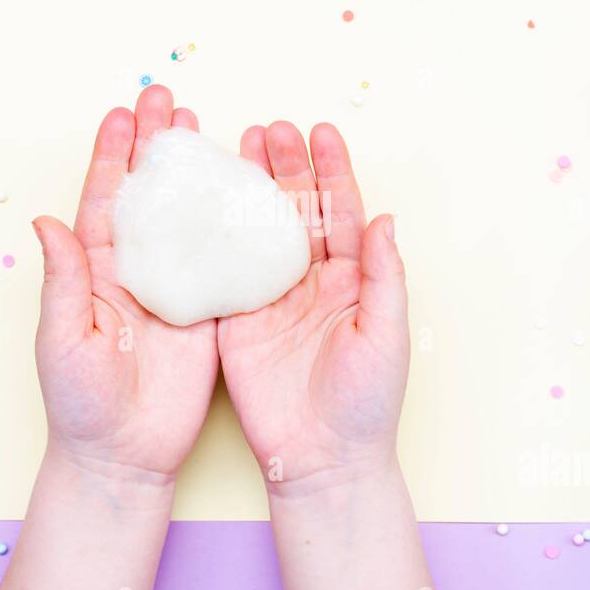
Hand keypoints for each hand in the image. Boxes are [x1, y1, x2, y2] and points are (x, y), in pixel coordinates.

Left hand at [32, 85, 217, 481]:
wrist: (124, 456)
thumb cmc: (80, 403)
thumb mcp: (63, 339)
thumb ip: (63, 280)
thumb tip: (46, 221)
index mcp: (96, 271)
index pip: (105, 199)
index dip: (114, 155)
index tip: (124, 113)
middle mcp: (136, 270)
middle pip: (148, 195)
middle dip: (155, 147)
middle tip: (168, 100)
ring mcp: (174, 288)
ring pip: (186, 218)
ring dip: (194, 174)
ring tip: (202, 129)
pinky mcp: (208, 313)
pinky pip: (222, 260)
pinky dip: (232, 224)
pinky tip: (244, 190)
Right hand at [217, 121, 408, 493]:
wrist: (321, 461)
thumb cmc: (366, 405)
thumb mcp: (385, 335)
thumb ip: (384, 276)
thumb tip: (384, 218)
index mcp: (353, 281)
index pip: (343, 212)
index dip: (332, 171)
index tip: (321, 131)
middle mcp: (312, 282)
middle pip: (298, 211)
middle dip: (285, 167)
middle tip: (270, 128)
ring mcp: (273, 299)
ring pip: (260, 232)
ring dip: (250, 190)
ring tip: (238, 145)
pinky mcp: (238, 322)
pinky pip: (226, 270)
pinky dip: (216, 236)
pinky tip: (204, 201)